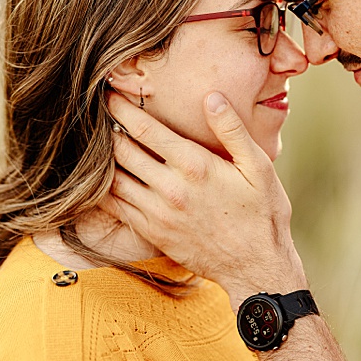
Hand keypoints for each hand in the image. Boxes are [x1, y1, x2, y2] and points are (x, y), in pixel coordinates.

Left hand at [102, 91, 303, 302]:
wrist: (255, 267)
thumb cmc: (262, 214)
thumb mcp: (258, 167)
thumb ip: (232, 130)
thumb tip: (212, 98)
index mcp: (194, 166)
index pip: (144, 129)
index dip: (122, 108)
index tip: (110, 93)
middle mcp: (170, 189)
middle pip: (121, 150)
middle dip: (107, 128)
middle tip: (99, 114)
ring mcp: (157, 213)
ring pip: (113, 179)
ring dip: (102, 159)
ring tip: (98, 142)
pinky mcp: (151, 232)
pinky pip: (116, 207)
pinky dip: (104, 189)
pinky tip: (104, 177)